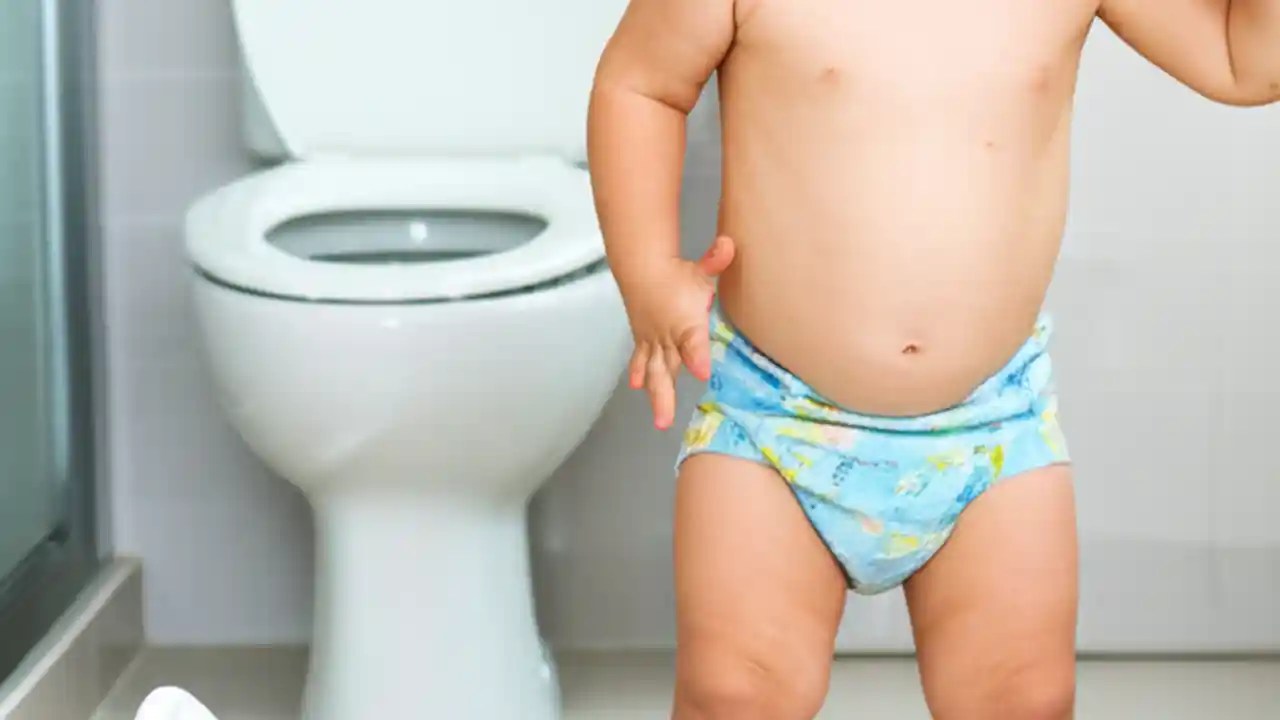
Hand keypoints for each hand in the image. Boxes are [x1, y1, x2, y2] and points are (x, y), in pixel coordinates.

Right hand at [620, 235, 735, 429]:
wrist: (643, 267)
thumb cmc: (676, 273)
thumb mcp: (701, 269)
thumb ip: (715, 259)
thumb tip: (728, 245)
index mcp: (686, 322)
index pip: (692, 343)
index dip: (697, 357)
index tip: (703, 372)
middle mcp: (667, 335)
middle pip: (667, 369)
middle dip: (666, 394)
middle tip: (667, 419)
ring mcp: (653, 341)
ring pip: (654, 372)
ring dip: (656, 396)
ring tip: (661, 421)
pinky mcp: (645, 342)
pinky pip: (642, 362)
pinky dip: (640, 375)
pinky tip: (639, 388)